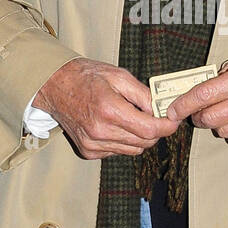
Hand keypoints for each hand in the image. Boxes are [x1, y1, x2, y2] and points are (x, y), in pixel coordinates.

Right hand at [32, 57, 179, 158]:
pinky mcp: (88, 151)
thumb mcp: (119, 76)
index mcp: (109, 110)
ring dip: (139, 137)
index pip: (149, 130)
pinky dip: (123, 141)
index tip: (172, 120)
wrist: (55, 86)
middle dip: (154, 130)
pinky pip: (118, 151)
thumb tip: (161, 109)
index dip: (166, 126)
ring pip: (133, 150)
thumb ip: (143, 94)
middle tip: (152, 115)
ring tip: (129, 117)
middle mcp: (100, 131)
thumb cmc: (86, 77)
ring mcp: (93, 144)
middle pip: (144, 142)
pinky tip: (114, 125)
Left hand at [166, 58, 227, 144]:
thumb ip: (218, 78)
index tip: (171, 111)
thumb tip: (190, 94)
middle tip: (199, 111)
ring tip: (225, 113)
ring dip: (217, 124)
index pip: (203, 95)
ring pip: (222, 131)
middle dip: (198, 116)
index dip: (182, 105)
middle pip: (209, 118)